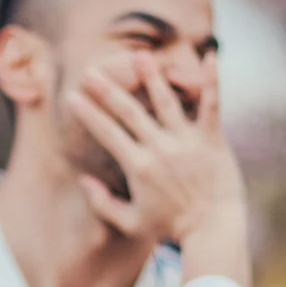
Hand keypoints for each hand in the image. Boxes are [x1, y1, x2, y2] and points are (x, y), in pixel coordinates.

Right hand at [66, 54, 244, 244]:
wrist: (212, 231)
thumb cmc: (170, 229)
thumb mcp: (131, 223)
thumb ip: (103, 203)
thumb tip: (83, 180)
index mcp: (138, 167)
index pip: (107, 133)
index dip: (88, 113)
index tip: (72, 96)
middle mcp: (160, 149)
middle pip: (130, 112)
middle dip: (108, 90)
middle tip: (91, 71)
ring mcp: (187, 142)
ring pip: (167, 101)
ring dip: (152, 77)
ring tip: (140, 56)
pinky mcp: (212, 139)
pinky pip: (212, 105)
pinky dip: (211, 81)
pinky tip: (210, 57)